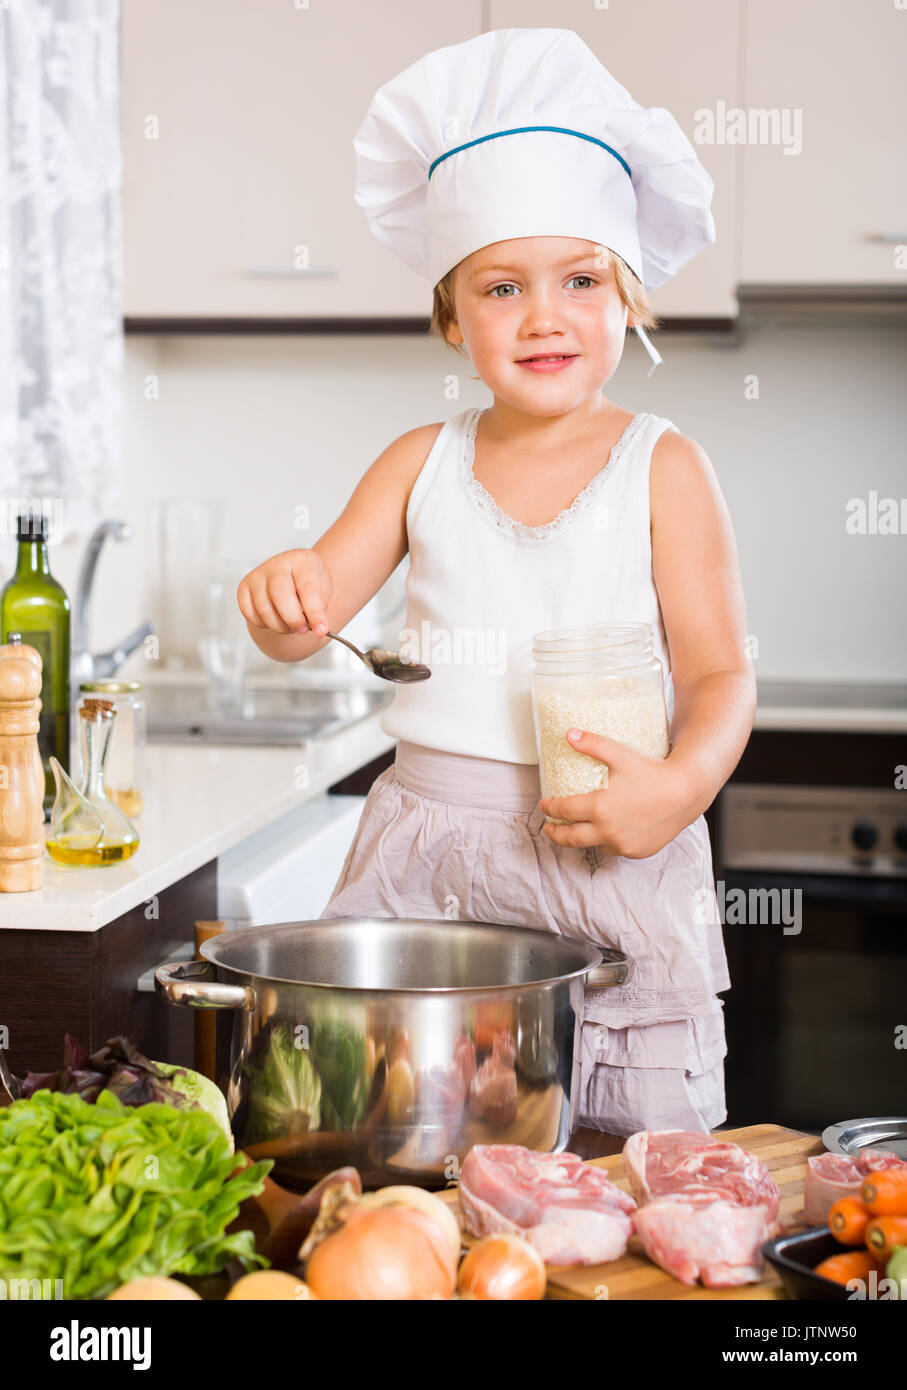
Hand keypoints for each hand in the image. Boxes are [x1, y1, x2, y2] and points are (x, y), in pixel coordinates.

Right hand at [237, 549, 333, 635]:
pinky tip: (275, 620)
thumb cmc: (309, 583)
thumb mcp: (323, 590)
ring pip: (263, 608)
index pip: (308, 588)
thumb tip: (317, 628)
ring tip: (292, 626)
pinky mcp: (244, 587)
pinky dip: (263, 624)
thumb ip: (319, 608)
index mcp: (302, 561)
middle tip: (303, 630)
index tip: (321, 630)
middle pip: (280, 595)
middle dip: (293, 620)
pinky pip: (249, 613)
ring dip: (280, 626)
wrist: (292, 576)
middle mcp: (277, 564)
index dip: (314, 612)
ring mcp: (258, 575)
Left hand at [537, 728, 698, 858]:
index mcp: (599, 808)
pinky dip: (608, 841)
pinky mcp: (636, 851)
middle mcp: (608, 830)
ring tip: (578, 829)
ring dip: (584, 837)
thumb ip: (593, 744)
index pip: (564, 811)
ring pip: (594, 844)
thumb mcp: (620, 754)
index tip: (544, 805)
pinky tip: (608, 831)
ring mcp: (622, 844)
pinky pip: (615, 848)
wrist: (685, 793)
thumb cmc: (653, 772)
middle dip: (556, 833)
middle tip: (549, 828)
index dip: (550, 808)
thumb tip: (569, 734)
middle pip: (570, 837)